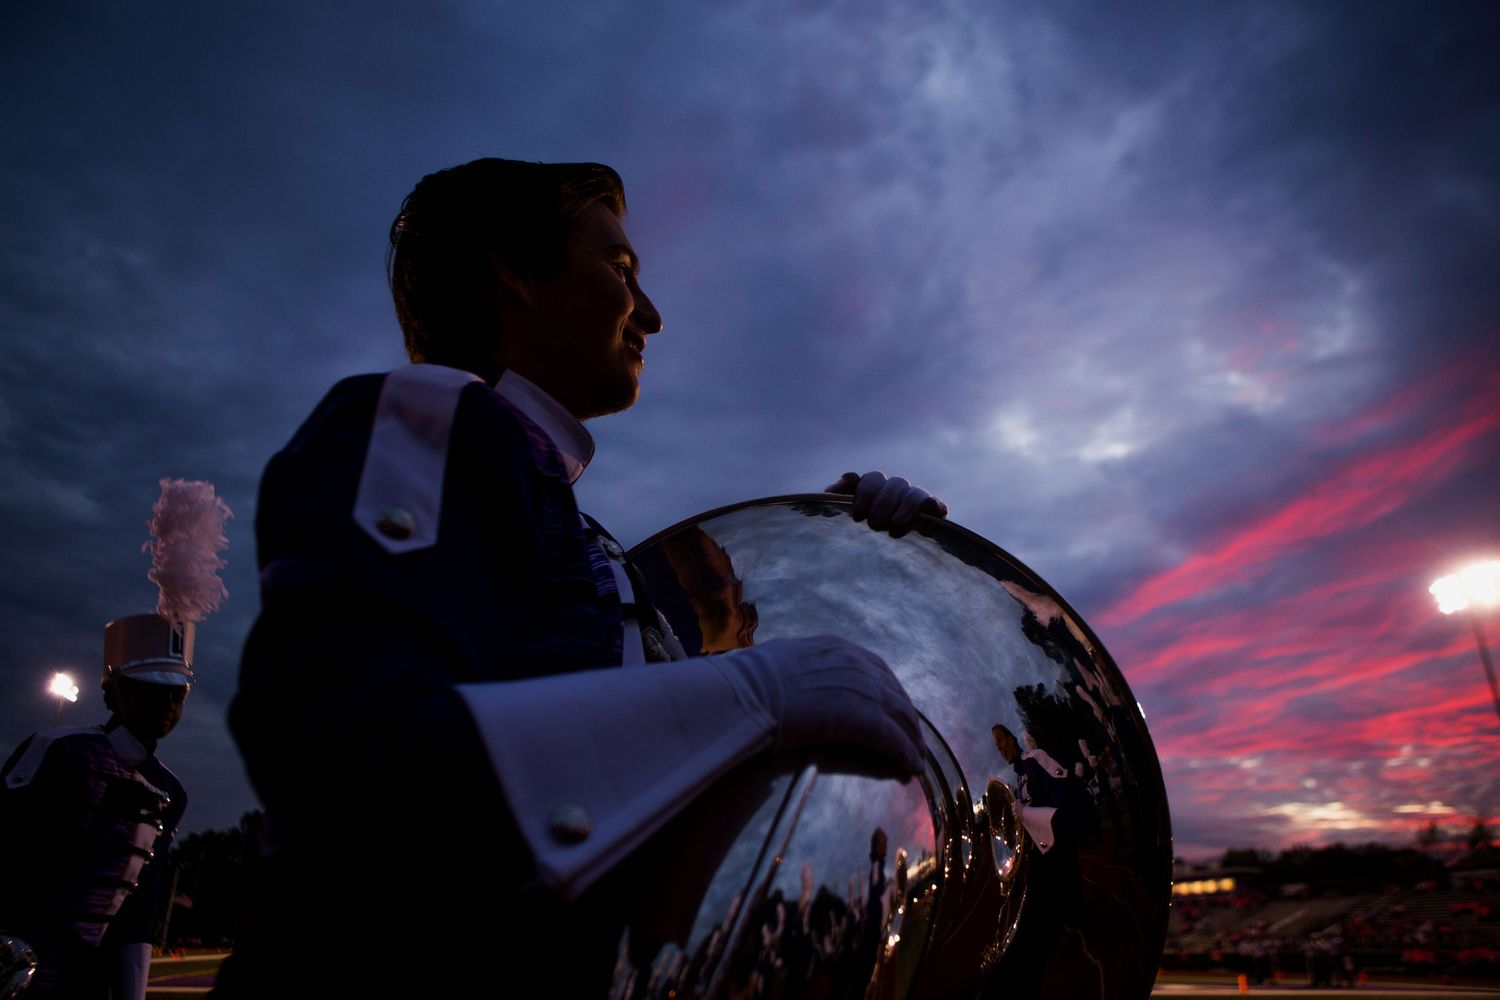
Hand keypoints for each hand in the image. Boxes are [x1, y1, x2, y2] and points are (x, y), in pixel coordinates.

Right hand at [722, 636, 923, 779]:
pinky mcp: (866, 718)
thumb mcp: (780, 665)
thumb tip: (798, 684)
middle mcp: (856, 663)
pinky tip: (910, 769)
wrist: (746, 696)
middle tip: (911, 738)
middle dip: (905, 717)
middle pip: (893, 692)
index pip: (874, 668)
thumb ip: (799, 671)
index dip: (887, 692)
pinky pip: (893, 739)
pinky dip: (905, 754)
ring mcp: (864, 689)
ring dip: (910, 740)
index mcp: (834, 647)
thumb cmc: (749, 682)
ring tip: (915, 759)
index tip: (891, 709)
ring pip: (900, 716)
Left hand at [826, 471, 948, 536]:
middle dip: (884, 502)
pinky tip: (933, 509)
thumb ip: (836, 494)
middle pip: (896, 483)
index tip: (857, 515)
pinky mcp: (930, 518)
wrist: (865, 566)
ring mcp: (914, 504)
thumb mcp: (837, 515)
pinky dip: (936, 505)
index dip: (866, 493)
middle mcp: (896, 493)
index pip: (874, 479)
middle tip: (875, 524)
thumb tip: (848, 477)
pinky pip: (936, 506)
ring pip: (915, 493)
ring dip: (907, 505)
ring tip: (896, 523)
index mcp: (874, 488)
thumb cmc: (846, 535)